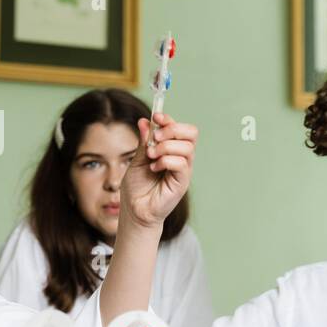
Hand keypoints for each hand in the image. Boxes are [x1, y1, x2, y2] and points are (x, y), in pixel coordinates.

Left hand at [120, 111, 196, 230]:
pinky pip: (181, 163)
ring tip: (151, 156)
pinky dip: (166, 161)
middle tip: (154, 138)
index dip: (169, 119)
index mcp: (171, 149)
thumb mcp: (137, 159)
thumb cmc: (137, 186)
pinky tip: (154, 168)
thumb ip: (143, 141)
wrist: (135, 209)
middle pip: (191, 133)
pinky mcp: (182, 182)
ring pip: (187, 147)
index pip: (180, 127)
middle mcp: (181, 157)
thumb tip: (145, 121)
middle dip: (172, 129)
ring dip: (165, 147)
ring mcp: (183, 170)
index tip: (156, 117)